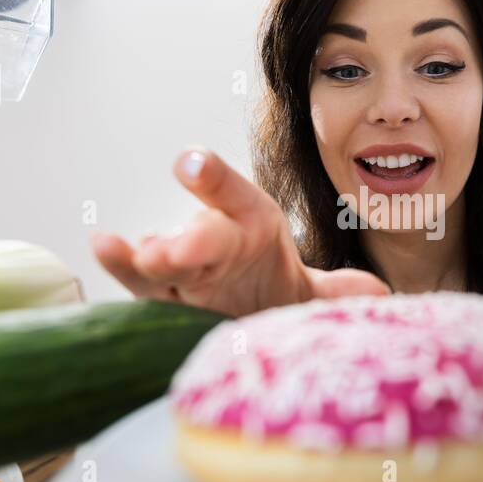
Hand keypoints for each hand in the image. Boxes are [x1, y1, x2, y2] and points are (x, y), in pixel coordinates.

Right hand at [90, 148, 388, 316]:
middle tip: (172, 246)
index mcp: (249, 225)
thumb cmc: (268, 289)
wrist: (241, 316)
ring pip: (163, 261)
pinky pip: (137, 280)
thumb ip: (335, 292)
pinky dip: (120, 264)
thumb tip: (379, 296)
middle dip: (189, 240)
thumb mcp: (305, 294)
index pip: (232, 198)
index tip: (191, 164)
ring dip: (152, 260)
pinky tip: (103, 244)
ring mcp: (183, 269)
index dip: (212, 182)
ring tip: (144, 257)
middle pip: (201, 237)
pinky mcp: (161, 295)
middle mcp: (213, 240)